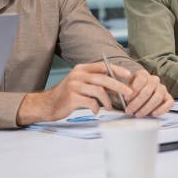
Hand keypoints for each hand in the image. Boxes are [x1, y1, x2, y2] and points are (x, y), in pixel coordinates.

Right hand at [16, 62, 132, 125]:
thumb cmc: (67, 96)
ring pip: (99, 90)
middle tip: (129, 93)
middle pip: (103, 78)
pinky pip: (91, 102)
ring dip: (108, 101)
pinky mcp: (71, 98)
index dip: (117, 69)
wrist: (48, 104)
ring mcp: (74, 86)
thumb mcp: (81, 84)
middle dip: (119, 86)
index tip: (129, 75)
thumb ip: (96, 84)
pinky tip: (95, 111)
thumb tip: (117, 88)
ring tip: (109, 107)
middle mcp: (77, 75)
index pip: (103, 66)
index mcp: (81, 69)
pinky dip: (96, 108)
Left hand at [123, 69, 174, 117]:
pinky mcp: (168, 98)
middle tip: (129, 110)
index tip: (126, 98)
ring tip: (138, 114)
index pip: (142, 78)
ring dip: (147, 107)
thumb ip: (123, 90)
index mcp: (143, 74)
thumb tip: (121, 94)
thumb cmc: (130, 94)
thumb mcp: (123, 90)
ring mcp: (162, 89)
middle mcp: (154, 80)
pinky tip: (153, 114)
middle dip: (137, 102)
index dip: (134, 88)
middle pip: (148, 89)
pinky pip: (170, 103)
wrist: (137, 98)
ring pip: (158, 96)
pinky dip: (162, 109)